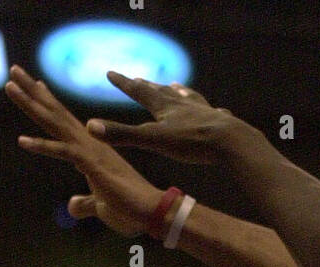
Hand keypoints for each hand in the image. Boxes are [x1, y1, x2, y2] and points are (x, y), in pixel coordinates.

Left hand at [5, 65, 162, 236]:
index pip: (66, 123)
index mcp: (91, 150)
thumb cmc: (130, 209)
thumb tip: (72, 206)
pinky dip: (42, 147)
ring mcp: (90, 151)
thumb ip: (85, 204)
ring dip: (30, 103)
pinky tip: (21, 141)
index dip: (49, 103)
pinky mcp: (91, 165)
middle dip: (33, 92)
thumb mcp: (101, 207)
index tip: (36, 85)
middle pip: (56, 114)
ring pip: (54, 123)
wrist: (151, 212)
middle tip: (14, 70)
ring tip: (9, 84)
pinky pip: (63, 153)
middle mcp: (89, 144)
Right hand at [87, 72, 246, 164]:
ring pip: (187, 97)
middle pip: (161, 92)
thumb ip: (123, 135)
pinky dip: (210, 110)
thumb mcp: (152, 140)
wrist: (230, 141)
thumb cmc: (191, 142)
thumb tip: (90, 128)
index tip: (111, 72)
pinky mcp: (220, 122)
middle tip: (139, 78)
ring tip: (175, 86)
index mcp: (164, 106)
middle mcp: (182, 103)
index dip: (123, 83)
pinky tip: (217, 110)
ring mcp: (203, 111)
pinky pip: (213, 113)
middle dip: (147, 86)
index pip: (138, 91)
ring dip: (178, 92)